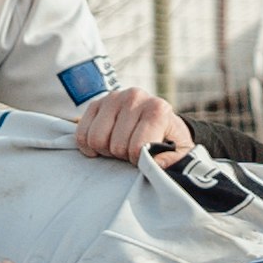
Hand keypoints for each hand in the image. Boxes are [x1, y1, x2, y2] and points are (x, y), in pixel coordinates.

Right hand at [66, 88, 185, 160]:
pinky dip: (89, 146)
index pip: (137, 147)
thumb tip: (153, 164)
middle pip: (115, 146)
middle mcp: (135, 97)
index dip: (138, 161)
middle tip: (131, 152)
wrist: (160, 122)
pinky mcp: (96, 104)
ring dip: (106, 150)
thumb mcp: (180, 153)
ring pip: (96, 139)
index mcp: (157, 109)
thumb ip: (171, 161)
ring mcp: (113, 98)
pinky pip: (82, 134)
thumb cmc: (168, 140)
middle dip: (122, 156)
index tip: (145, 157)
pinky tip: (104, 145)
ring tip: (119, 146)